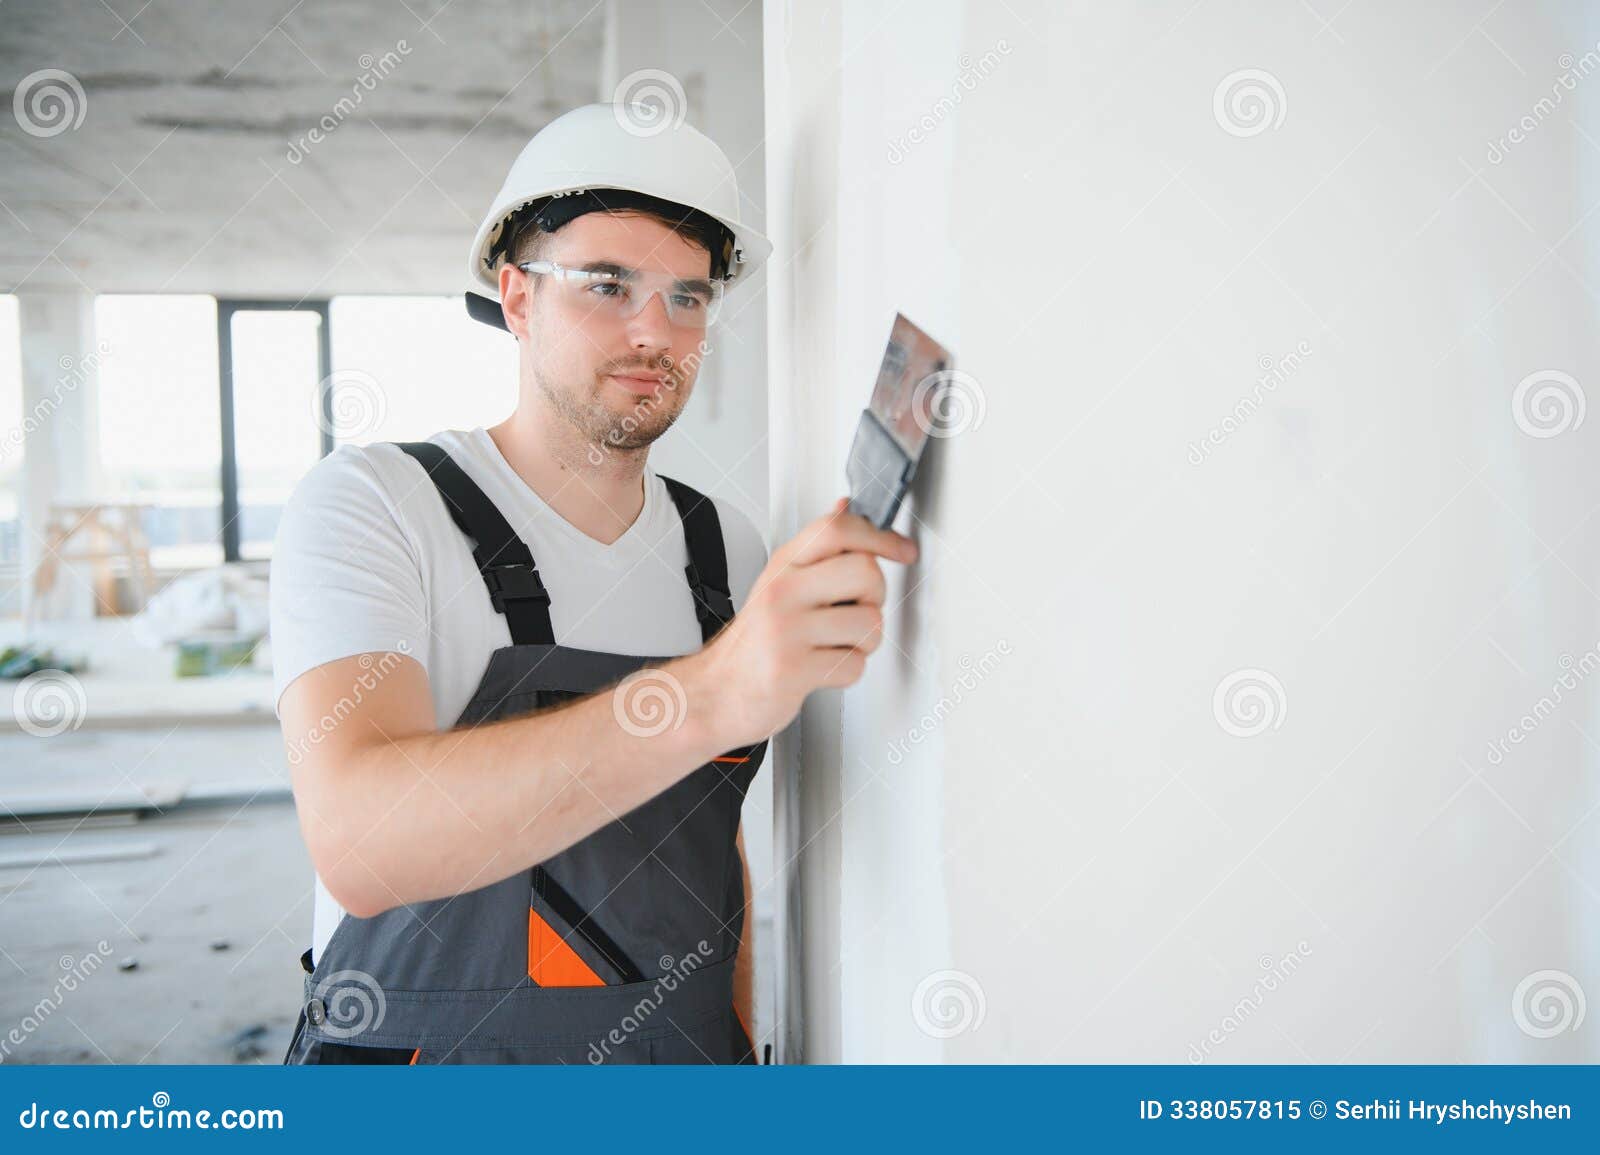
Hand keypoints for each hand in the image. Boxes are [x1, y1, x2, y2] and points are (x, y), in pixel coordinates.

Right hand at [688, 498, 917, 747]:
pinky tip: (823, 666)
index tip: (902, 550)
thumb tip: (846, 506)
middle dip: (875, 597)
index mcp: (784, 564)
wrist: (719, 689)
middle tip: (855, 610)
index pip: (837, 529)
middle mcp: (783, 591)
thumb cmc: (757, 638)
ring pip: (869, 623)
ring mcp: (786, 630)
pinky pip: (854, 665)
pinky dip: (847, 671)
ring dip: (863, 641)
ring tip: (836, 643)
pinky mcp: (792, 669)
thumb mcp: (781, 581)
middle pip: (865, 573)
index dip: (880, 536)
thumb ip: (817, 549)